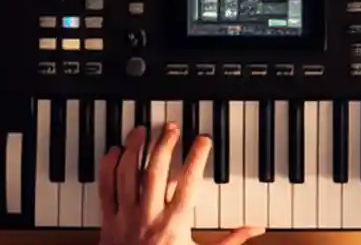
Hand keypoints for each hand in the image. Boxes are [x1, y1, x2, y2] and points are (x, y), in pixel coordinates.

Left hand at [98, 123, 263, 244]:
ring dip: (134, 148)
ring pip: (127, 175)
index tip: (203, 140)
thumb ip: (231, 241)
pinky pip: (105, 189)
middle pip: (155, 172)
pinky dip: (107, 168)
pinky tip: (115, 152)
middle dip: (164, 144)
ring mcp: (126, 219)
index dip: (197, 158)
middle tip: (172, 127)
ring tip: (141, 131)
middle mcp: (149, 218)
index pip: (188, 183)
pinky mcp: (108, 223)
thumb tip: (256, 229)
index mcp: (174, 226)